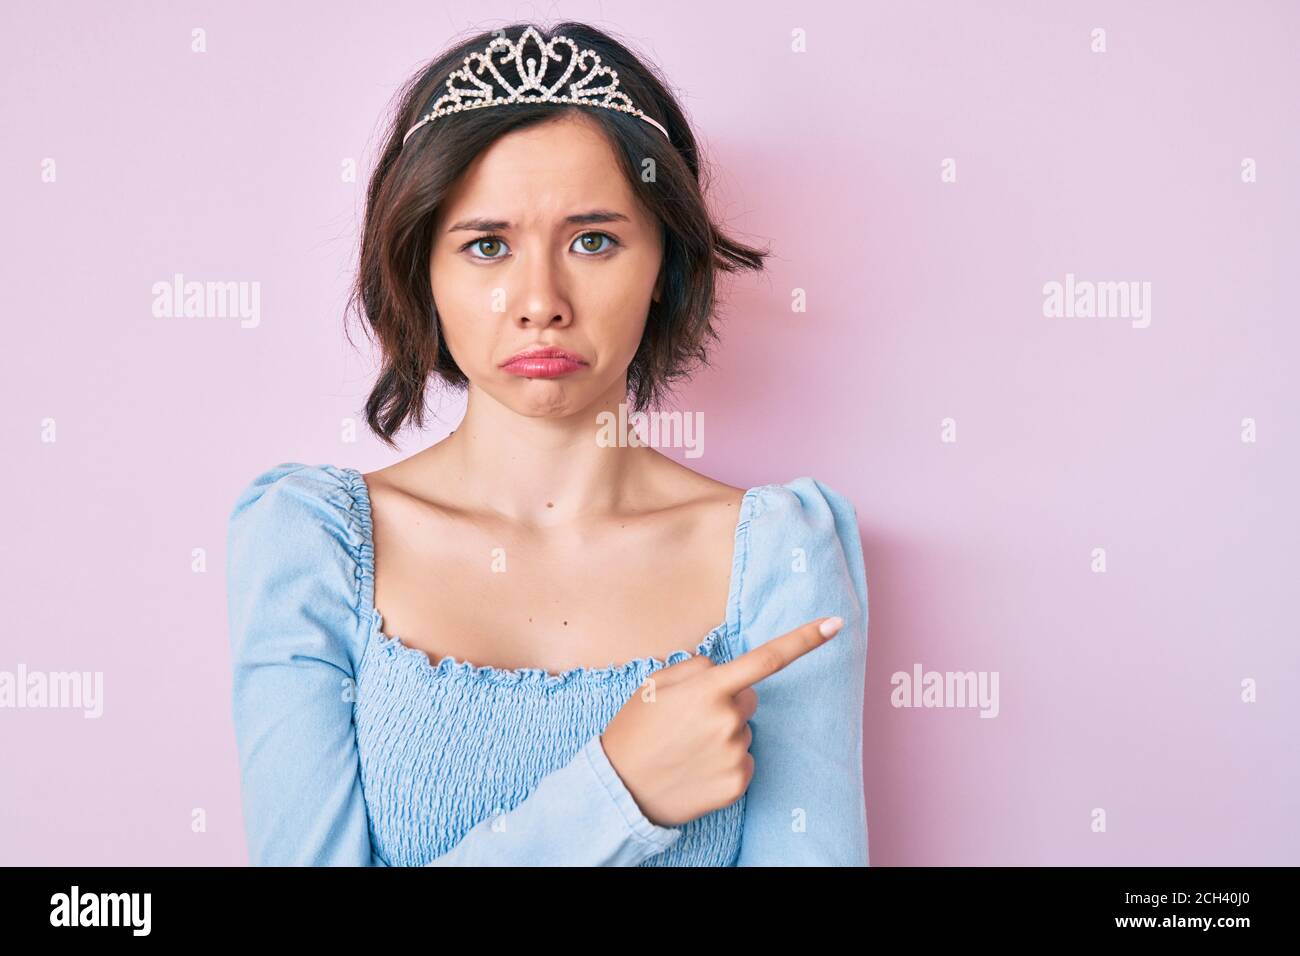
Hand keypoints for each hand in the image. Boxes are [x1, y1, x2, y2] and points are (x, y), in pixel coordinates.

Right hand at [599, 615, 843, 827]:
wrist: (619, 790)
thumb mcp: (655, 684)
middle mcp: (728, 720)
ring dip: (724, 734)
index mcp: (708, 689)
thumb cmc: (635, 730)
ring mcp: (735, 753)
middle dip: (728, 702)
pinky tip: (697, 768)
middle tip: (689, 721)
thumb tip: (723, 670)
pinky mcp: (738, 783)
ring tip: (687, 748)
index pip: (766, 659)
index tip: (835, 625)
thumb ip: (696, 668)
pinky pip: (746, 760)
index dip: (804, 640)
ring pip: (745, 731)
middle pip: (749, 698)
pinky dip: (726, 762)